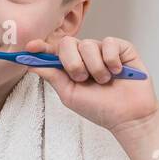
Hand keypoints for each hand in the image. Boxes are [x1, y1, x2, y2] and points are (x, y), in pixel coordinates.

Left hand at [21, 35, 158, 134]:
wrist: (128, 116)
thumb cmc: (100, 108)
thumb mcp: (70, 94)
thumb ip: (52, 77)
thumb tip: (31, 65)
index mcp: (70, 65)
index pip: (53, 51)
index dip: (41, 47)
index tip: (31, 47)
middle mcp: (85, 55)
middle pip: (68, 43)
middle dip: (72, 62)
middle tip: (83, 79)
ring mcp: (103, 50)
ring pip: (89, 44)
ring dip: (95, 67)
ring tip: (104, 81)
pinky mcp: (122, 48)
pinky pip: (109, 43)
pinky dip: (111, 60)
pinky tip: (117, 72)